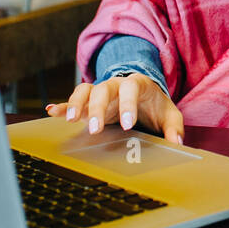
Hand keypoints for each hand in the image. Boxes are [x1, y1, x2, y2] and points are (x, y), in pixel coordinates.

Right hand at [48, 74, 184, 144]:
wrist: (145, 94)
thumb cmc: (156, 105)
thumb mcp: (169, 114)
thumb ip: (174, 127)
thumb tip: (176, 143)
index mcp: (138, 84)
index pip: (131, 89)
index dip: (128, 105)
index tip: (127, 125)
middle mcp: (116, 84)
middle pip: (103, 89)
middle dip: (98, 108)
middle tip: (95, 129)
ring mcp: (100, 92)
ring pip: (85, 90)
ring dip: (77, 103)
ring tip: (72, 120)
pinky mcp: (89, 102)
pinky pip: (74, 99)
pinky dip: (63, 106)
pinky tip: (52, 112)